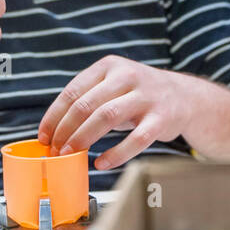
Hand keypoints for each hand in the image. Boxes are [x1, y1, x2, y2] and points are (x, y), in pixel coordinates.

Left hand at [38, 55, 201, 169]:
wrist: (185, 96)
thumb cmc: (140, 95)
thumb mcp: (114, 85)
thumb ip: (88, 99)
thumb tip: (54, 130)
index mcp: (110, 66)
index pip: (73, 91)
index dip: (54, 116)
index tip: (44, 136)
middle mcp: (128, 77)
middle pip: (87, 105)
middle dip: (65, 130)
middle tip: (55, 149)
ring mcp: (146, 97)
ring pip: (107, 117)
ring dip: (84, 138)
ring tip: (71, 154)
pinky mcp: (161, 119)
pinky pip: (136, 139)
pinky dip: (116, 154)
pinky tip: (102, 163)